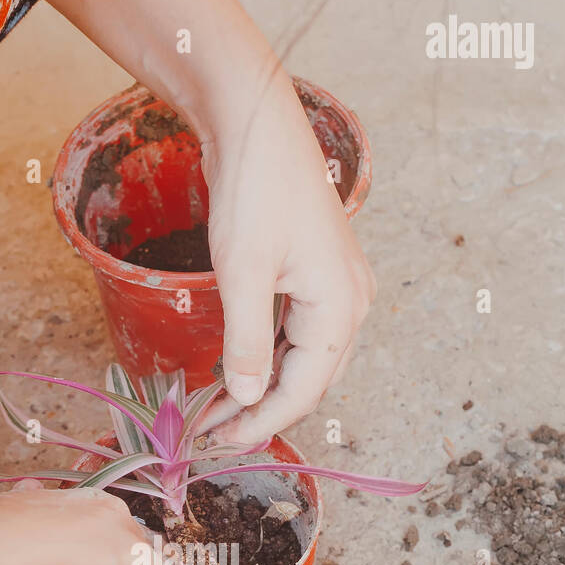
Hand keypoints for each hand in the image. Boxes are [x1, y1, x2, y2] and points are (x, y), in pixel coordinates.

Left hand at [201, 75, 375, 444]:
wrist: (256, 120)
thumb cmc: (254, 187)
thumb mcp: (242, 272)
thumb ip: (245, 343)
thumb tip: (245, 399)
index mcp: (341, 306)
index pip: (304, 391)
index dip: (262, 424)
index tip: (221, 443)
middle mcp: (350, 302)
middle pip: (308, 381)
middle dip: (262, 413)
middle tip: (214, 435)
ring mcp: (336, 288)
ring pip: (302, 361)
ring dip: (261, 389)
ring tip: (217, 412)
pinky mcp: (316, 275)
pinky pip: (296, 335)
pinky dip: (265, 359)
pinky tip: (235, 372)